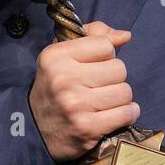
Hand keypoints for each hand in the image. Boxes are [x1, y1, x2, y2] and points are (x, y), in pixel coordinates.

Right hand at [28, 21, 139, 162]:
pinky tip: (115, 114)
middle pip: (119, 68)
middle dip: (114, 77)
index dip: (105, 55)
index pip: (105, 45)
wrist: (36, 129)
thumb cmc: (56, 86)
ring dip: (121, 98)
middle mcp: (63, 79)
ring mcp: (76, 105)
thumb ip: (94, 35)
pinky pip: (127, 113)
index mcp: (55, 56)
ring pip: (125, 91)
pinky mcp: (87, 127)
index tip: (95, 65)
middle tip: (100, 86)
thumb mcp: (63, 54)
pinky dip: (127, 114)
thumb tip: (125, 36)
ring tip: (106, 101)